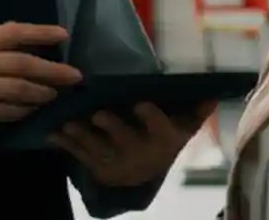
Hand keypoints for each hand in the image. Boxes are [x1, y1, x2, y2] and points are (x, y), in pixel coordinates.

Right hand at [0, 22, 82, 135]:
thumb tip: (37, 41)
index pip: (14, 32)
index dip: (41, 32)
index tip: (63, 35)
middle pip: (24, 64)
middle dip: (53, 70)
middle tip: (74, 75)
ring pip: (21, 90)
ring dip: (43, 92)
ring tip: (55, 94)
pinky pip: (11, 111)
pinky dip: (27, 110)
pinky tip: (35, 108)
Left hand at [49, 100, 218, 187]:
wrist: (143, 175)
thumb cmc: (163, 140)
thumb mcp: (182, 129)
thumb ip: (195, 111)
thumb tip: (215, 93)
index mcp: (162, 141)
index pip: (159, 128)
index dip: (150, 117)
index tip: (140, 102)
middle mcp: (140, 155)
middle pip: (125, 140)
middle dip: (112, 128)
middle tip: (98, 114)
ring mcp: (116, 164)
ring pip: (98, 149)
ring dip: (82, 136)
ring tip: (68, 122)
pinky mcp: (96, 168)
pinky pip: (79, 156)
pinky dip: (66, 144)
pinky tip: (53, 132)